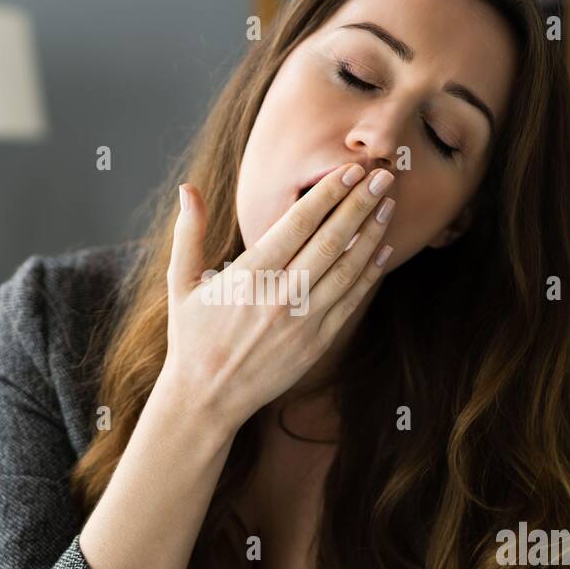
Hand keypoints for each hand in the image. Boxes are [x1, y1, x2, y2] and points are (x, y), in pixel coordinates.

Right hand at [159, 162, 394, 432]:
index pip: (298, 224)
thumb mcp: (181, 283)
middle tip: (384, 176)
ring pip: (347, 269)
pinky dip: (369, 275)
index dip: (327, 194)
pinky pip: (350, 302)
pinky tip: (382, 251)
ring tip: (389, 205)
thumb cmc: (192, 337)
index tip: (348, 170)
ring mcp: (302, 321)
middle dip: (360, 204)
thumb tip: (187, 189)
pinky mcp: (317, 343)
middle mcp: (280, 296)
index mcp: (249, 275)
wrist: (208, 398)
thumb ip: (188, 233)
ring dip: (372, 235)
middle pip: (330, 241)